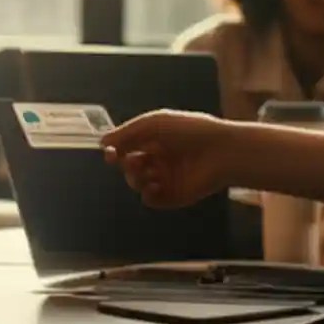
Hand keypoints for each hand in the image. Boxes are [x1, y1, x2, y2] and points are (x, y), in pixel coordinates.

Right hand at [100, 110, 233, 208]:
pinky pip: (151, 200)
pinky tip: (154, 187)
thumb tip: (102, 143)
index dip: (116, 151)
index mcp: (154, 141)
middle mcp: (159, 160)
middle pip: (129, 167)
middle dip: (127, 165)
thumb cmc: (189, 131)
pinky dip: (147, 195)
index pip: (127, 148)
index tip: (110, 155)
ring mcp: (166, 179)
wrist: (221, 152)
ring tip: (148, 174)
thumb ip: (126, 132)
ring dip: (136, 179)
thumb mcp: (154, 123)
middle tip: (134, 163)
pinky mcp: (174, 196)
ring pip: (137, 183)